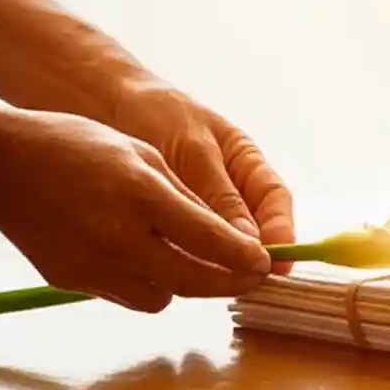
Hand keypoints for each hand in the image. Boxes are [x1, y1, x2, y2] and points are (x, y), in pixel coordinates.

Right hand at [0, 109, 272, 311]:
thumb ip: (184, 197)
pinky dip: (142, 281)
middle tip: (248, 277)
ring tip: (185, 258)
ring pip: (163, 298)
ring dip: (182, 283)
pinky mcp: (72, 283)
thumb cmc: (73, 146)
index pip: (211, 241)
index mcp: (142, 194)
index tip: (265, 264)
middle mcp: (120, 237)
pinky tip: (136, 255)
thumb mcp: (140, 153)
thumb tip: (225, 235)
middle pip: (195, 282)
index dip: (245, 258)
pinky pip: (125, 295)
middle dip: (230, 283)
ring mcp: (93, 266)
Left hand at [107, 81, 295, 271]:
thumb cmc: (157, 114)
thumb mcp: (193, 149)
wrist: (107, 105)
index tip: (275, 262)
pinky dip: (185, 262)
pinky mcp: (172, 225)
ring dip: (218, 265)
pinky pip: (187, 250)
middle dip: (252, 259)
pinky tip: (175, 274)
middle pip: (254, 232)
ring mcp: (202, 210)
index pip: (275, 201)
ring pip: (220, 246)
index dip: (282, 233)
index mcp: (247, 164)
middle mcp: (230, 191)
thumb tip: (249, 242)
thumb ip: (220, 194)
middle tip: (245, 284)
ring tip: (211, 284)